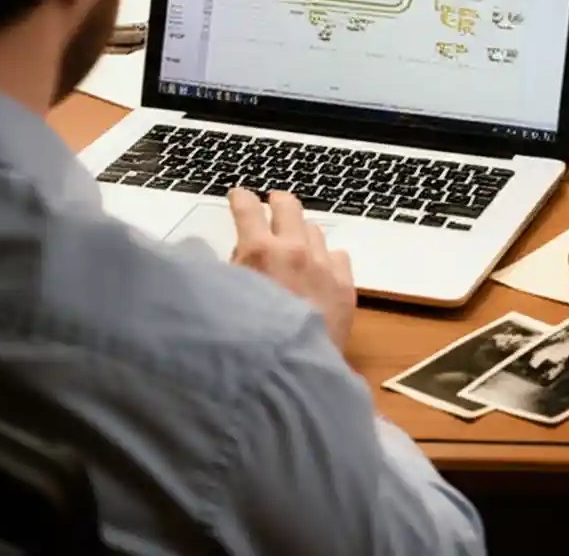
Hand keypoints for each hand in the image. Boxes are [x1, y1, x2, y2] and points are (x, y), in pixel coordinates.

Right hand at [228, 189, 356, 349]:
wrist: (290, 373)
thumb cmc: (249, 342)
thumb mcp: (224, 298)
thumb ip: (227, 270)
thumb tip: (232, 254)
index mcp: (258, 251)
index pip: (247, 207)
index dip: (241, 198)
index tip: (239, 196)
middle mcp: (293, 251)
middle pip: (288, 206)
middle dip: (277, 202)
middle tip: (272, 205)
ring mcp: (323, 266)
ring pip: (314, 230)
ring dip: (302, 233)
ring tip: (295, 244)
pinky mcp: (345, 286)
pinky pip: (339, 256)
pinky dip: (327, 259)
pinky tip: (320, 270)